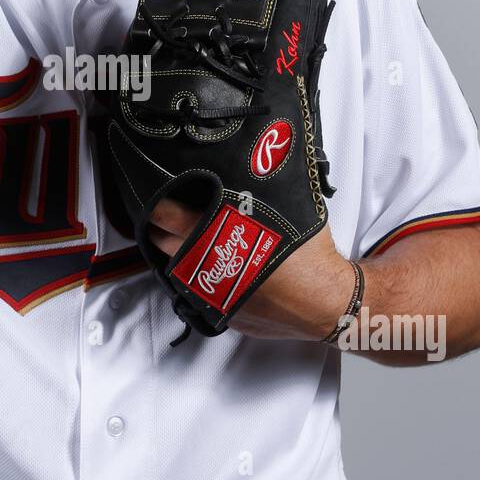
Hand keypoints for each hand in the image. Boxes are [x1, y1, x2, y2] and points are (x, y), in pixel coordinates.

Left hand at [149, 197, 356, 341]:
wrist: (323, 301)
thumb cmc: (308, 256)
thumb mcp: (284, 208)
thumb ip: (254, 192)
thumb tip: (243, 168)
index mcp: (215, 236)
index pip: (167, 216)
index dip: (157, 204)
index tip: (156, 196)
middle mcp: (205, 266)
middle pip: (162, 242)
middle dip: (159, 228)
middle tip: (163, 214)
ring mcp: (209, 293)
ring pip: (174, 268)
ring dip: (174, 252)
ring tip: (181, 237)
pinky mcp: (218, 311)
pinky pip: (192, 290)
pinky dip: (193, 276)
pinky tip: (204, 264)